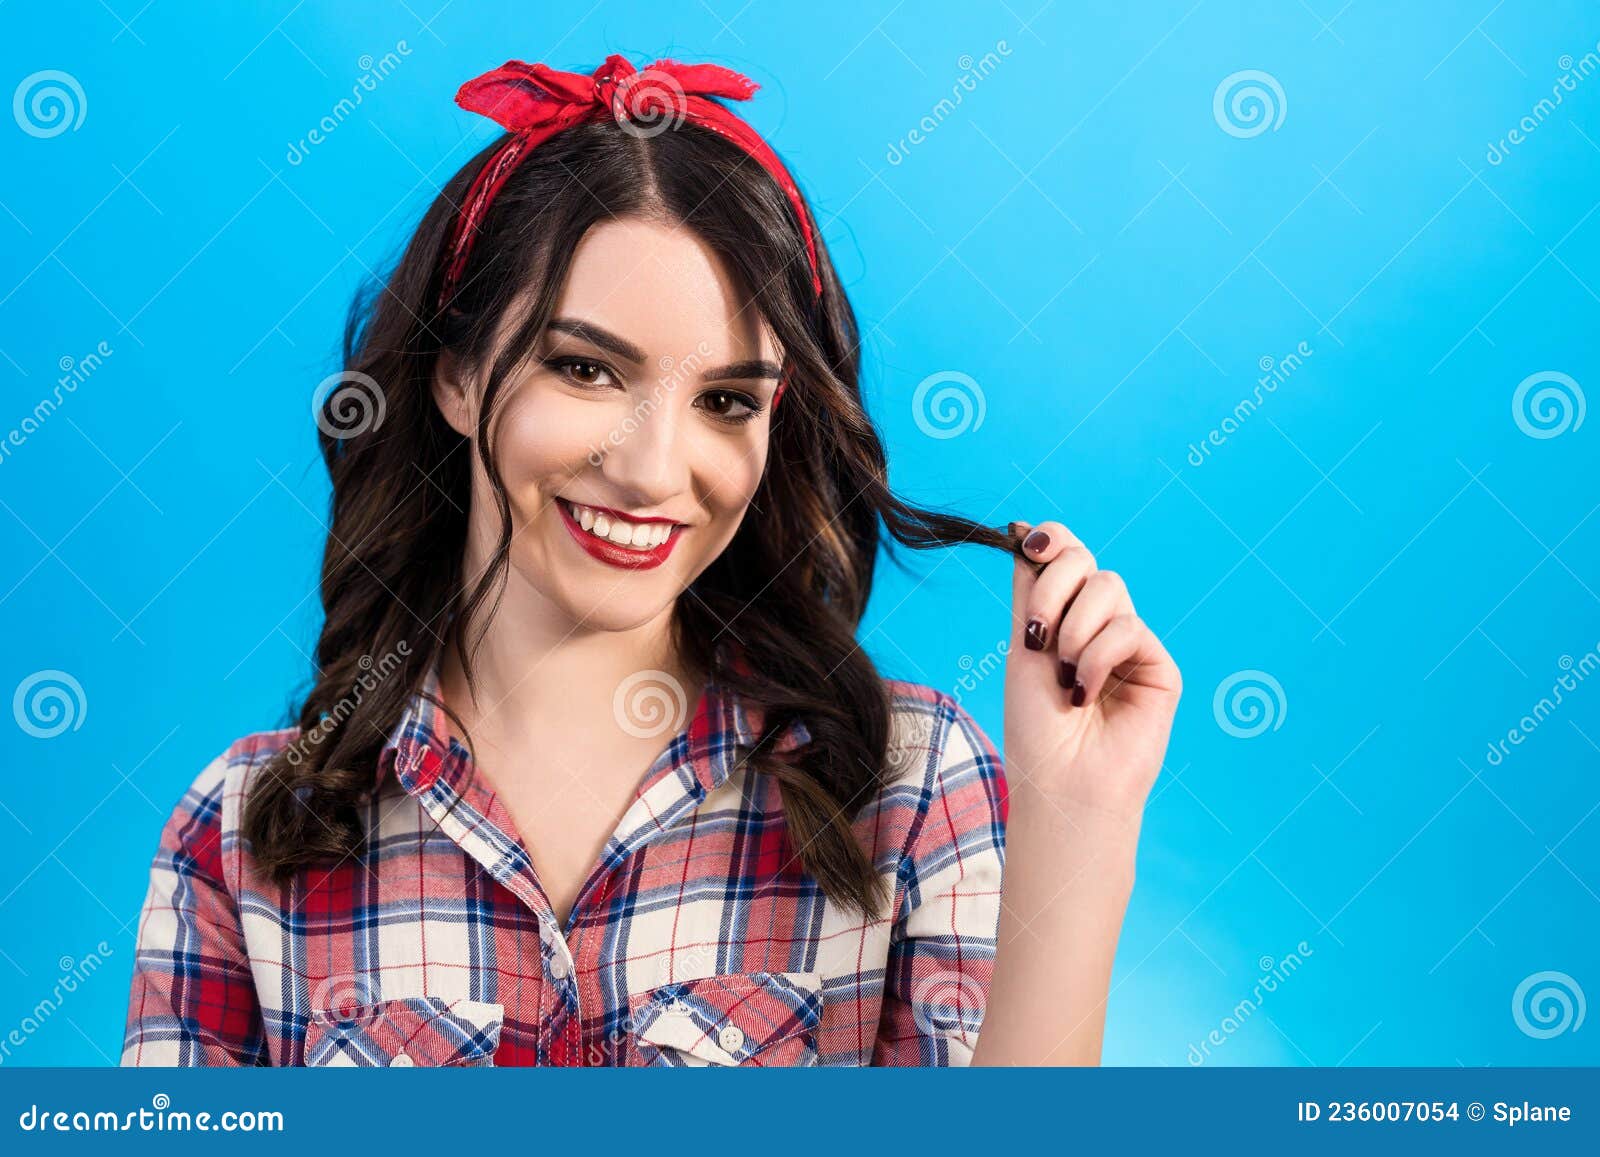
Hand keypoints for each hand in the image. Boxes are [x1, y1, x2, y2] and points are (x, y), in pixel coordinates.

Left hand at [1002, 519, 1181, 831]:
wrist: (1060, 784)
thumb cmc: (1036, 728)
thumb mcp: (1023, 648)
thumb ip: (1030, 592)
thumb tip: (1020, 529)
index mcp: (1062, 616)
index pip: (1066, 555)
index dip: (1050, 539)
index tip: (1026, 544)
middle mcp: (1097, 624)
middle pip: (1085, 560)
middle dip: (1053, 586)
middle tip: (1037, 635)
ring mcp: (1130, 643)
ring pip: (1108, 587)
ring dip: (1074, 628)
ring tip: (1064, 676)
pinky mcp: (1159, 666)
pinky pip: (1128, 628)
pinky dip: (1098, 657)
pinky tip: (1087, 693)